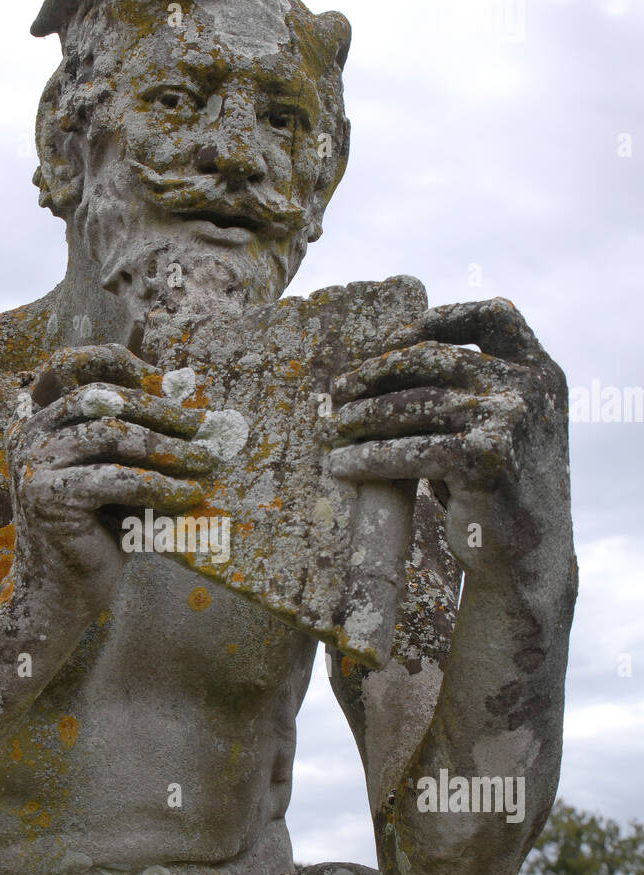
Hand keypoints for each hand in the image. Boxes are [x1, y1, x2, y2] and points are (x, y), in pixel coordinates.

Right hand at [7, 343, 211, 614]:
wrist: (63, 596)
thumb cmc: (100, 534)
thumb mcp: (121, 475)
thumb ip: (139, 440)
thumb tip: (195, 406)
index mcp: (38, 420)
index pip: (68, 365)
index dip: (116, 361)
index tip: (164, 380)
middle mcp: (27, 433)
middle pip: (100, 398)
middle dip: (158, 409)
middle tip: (203, 426)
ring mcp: (31, 462)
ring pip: (110, 434)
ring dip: (167, 447)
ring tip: (205, 461)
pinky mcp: (45, 494)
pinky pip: (117, 478)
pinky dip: (161, 486)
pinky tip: (190, 496)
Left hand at [323, 298, 572, 585]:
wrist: (527, 559)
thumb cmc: (497, 490)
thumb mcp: (497, 425)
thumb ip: (470, 388)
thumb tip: (386, 357)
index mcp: (540, 371)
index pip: (494, 315)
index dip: (438, 319)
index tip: (388, 339)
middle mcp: (529, 388)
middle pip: (434, 356)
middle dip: (377, 370)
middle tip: (338, 391)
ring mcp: (509, 421)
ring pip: (414, 404)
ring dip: (363, 415)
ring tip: (332, 427)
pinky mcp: (484, 460)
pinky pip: (408, 450)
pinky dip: (367, 457)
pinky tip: (341, 465)